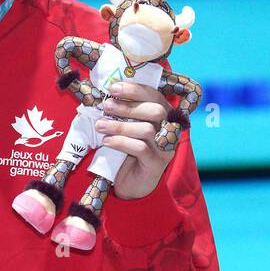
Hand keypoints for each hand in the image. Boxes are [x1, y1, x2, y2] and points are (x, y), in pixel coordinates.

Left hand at [94, 82, 176, 199]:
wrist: (132, 183)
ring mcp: (165, 147)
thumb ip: (124, 112)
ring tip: (100, 125)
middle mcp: (169, 130)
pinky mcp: (157, 163)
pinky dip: (121, 142)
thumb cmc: (128, 150)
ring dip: (120, 125)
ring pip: (146, 130)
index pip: (154, 96)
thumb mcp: (127, 127)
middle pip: (155, 111)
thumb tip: (105, 95)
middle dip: (128, 106)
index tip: (113, 88)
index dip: (135, 90)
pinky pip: (140, 148)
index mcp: (163, 116)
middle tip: (106, 106)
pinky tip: (107, 141)